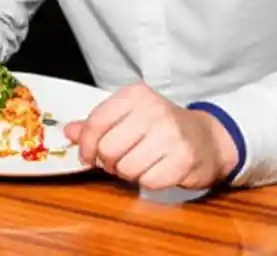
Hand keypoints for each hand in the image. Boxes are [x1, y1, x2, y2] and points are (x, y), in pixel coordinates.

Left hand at [64, 82, 238, 189]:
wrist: (208, 139)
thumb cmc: (161, 127)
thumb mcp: (128, 116)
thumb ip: (98, 124)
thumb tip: (69, 131)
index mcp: (135, 95)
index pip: (96, 123)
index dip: (87, 145)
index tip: (88, 155)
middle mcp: (154, 110)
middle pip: (109, 148)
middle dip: (108, 161)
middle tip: (117, 161)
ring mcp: (171, 134)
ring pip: (127, 168)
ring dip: (128, 173)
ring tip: (139, 164)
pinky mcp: (184, 159)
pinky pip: (149, 181)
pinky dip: (148, 181)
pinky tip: (156, 170)